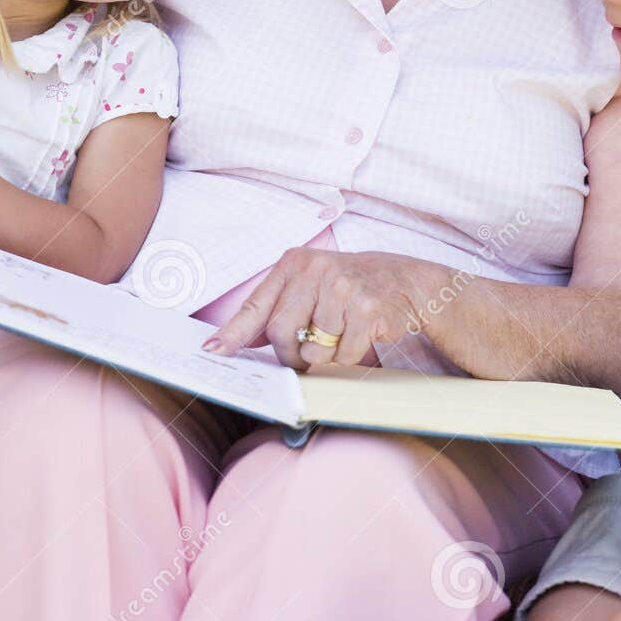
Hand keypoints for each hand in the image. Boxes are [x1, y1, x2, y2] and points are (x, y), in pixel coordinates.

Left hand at [204, 250, 434, 370]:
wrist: (407, 281)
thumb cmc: (351, 286)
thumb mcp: (312, 284)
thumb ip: (279, 308)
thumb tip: (236, 340)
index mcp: (295, 263)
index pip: (256, 305)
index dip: (233, 333)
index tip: (213, 350)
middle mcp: (315, 270)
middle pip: (281, 333)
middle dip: (291, 355)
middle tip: (304, 356)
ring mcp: (341, 288)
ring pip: (314, 350)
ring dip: (325, 356)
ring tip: (341, 334)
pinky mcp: (366, 308)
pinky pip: (343, 354)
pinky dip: (350, 356)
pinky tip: (361, 334)